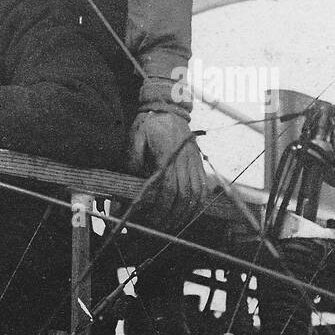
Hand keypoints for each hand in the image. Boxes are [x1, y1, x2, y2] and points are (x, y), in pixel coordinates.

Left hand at [128, 110, 206, 231]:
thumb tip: (131, 182)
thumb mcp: (135, 136)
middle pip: (182, 195)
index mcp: (167, 153)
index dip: (160, 206)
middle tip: (158, 226)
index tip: (150, 217)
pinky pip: (203, 189)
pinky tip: (187, 213)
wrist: (168, 108)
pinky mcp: (200, 164)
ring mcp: (194, 162)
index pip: (168, 186)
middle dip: (170, 215)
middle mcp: (184, 159)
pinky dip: (197, 205)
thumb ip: (132, 159)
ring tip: (171, 224)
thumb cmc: (149, 124)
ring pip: (195, 195)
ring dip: (184, 214)